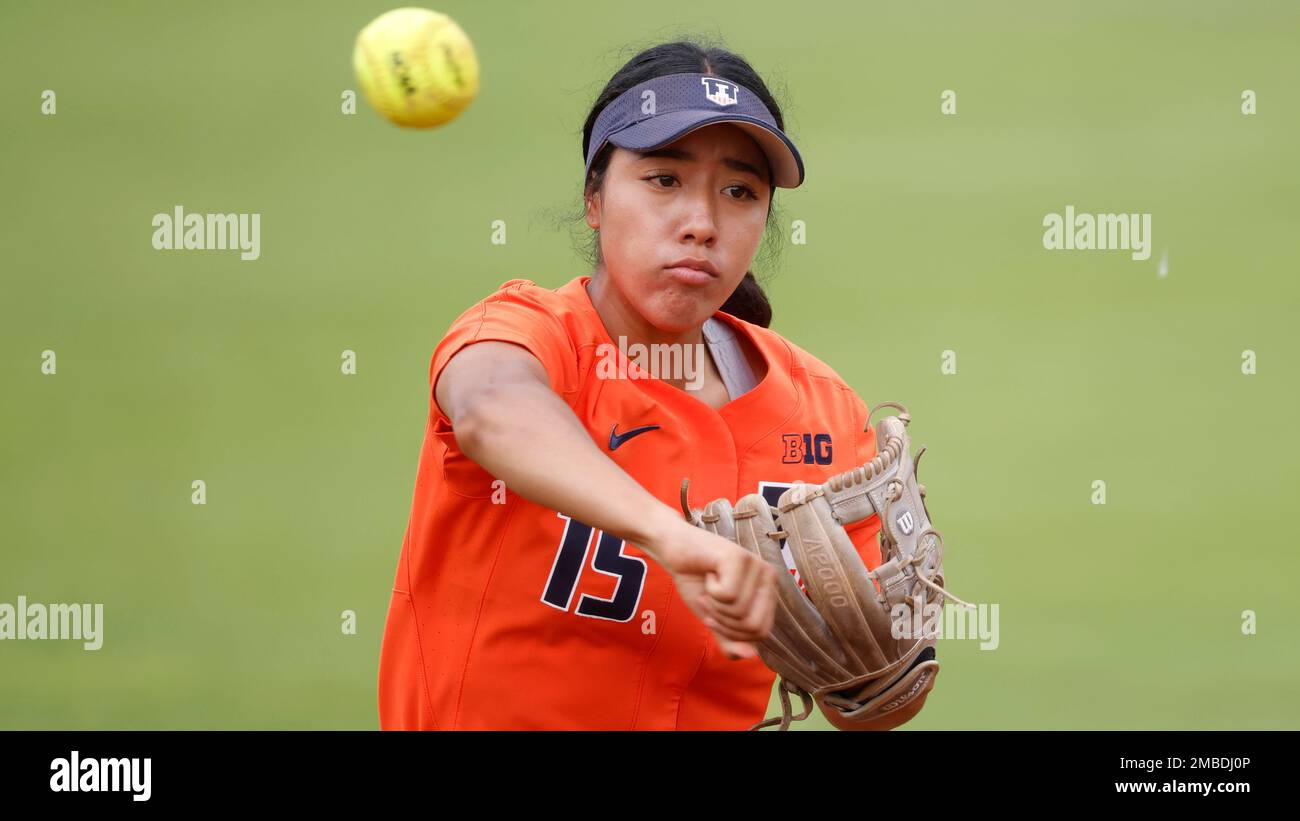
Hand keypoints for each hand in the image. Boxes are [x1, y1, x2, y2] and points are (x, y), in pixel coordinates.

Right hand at [647, 516, 779, 659]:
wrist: (674, 553)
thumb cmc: (696, 582)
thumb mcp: (714, 619)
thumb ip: (731, 640)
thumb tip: (750, 656)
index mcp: (768, 592)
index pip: (760, 633)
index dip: (732, 633)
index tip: (713, 616)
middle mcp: (769, 576)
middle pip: (753, 626)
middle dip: (723, 621)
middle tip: (709, 600)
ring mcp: (756, 564)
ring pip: (740, 611)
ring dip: (714, 605)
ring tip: (708, 585)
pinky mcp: (739, 556)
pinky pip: (728, 594)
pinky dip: (710, 590)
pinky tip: (708, 572)